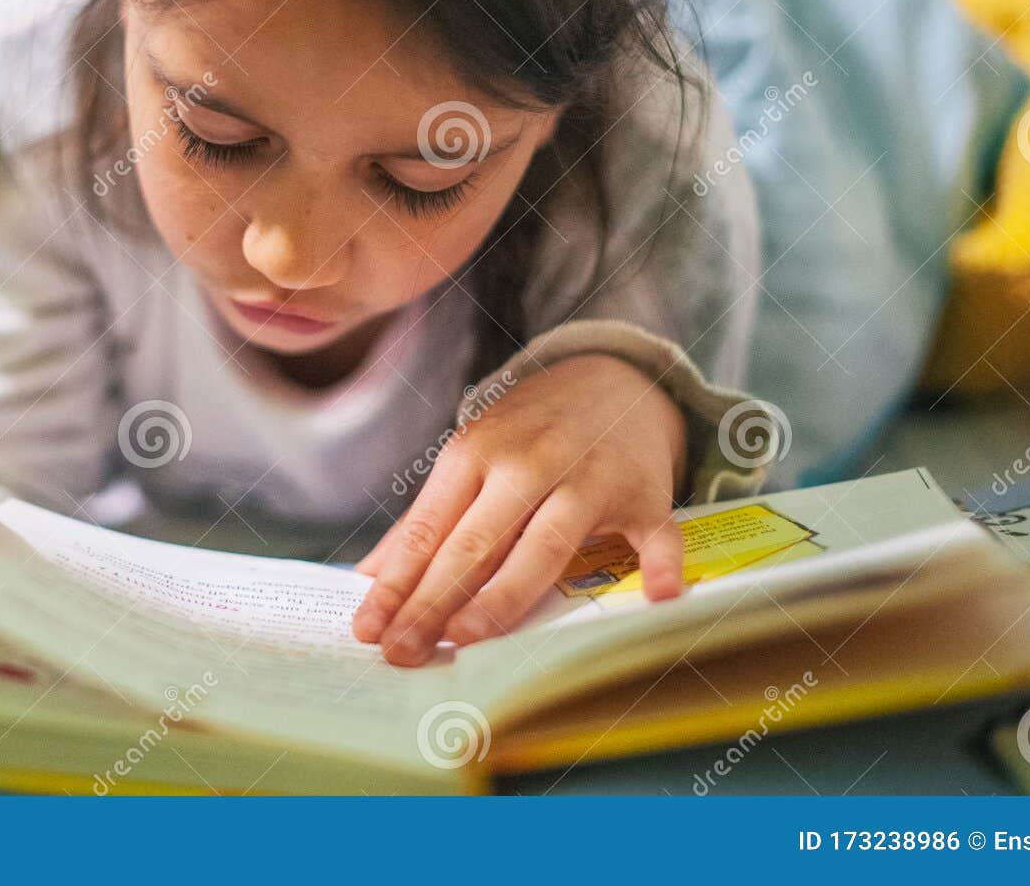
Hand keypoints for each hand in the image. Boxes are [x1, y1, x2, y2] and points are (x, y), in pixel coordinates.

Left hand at [352, 353, 687, 665]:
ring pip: (545, 545)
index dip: (397, 583)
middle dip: (432, 602)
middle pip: (475, 543)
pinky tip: (656, 596)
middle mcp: (528, 462)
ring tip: (466, 639)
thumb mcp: (469, 457)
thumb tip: (369, 578)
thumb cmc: (527, 433)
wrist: (610, 378)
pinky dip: (660, 563)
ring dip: (504, 595)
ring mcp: (589, 477)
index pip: (428, 528)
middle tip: (402, 651)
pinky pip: (655, 533)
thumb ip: (424, 520)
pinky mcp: (644, 494)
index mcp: (475, 452)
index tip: (369, 629)